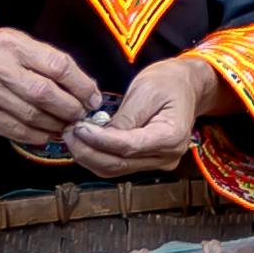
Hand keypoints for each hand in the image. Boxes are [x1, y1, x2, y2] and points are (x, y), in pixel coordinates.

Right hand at [0, 27, 102, 150]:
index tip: (93, 96)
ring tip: (68, 126)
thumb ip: (42, 59)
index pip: (57, 64)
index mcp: (11, 43)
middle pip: (45, 93)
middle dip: (71, 108)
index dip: (81, 84)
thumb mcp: (10, 42)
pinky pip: (15, 130)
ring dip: (56, 125)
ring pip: (32, 115)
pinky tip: (47, 135)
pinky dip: (36, 135)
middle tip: (83, 114)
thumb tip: (80, 85)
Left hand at [58, 50, 221, 172]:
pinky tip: (84, 142)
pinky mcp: (147, 162)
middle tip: (68, 132)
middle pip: (119, 164)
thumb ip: (125, 117)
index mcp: (172, 136)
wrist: (185, 87)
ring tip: (72, 136)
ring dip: (89, 156)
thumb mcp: (146, 90)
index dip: (100, 140)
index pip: (129, 146)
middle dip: (88, 151)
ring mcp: (157, 163)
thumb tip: (99, 136)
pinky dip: (98, 157)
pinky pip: (118, 166)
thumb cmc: (169, 82)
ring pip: (115, 170)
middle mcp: (167, 156)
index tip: (79, 128)